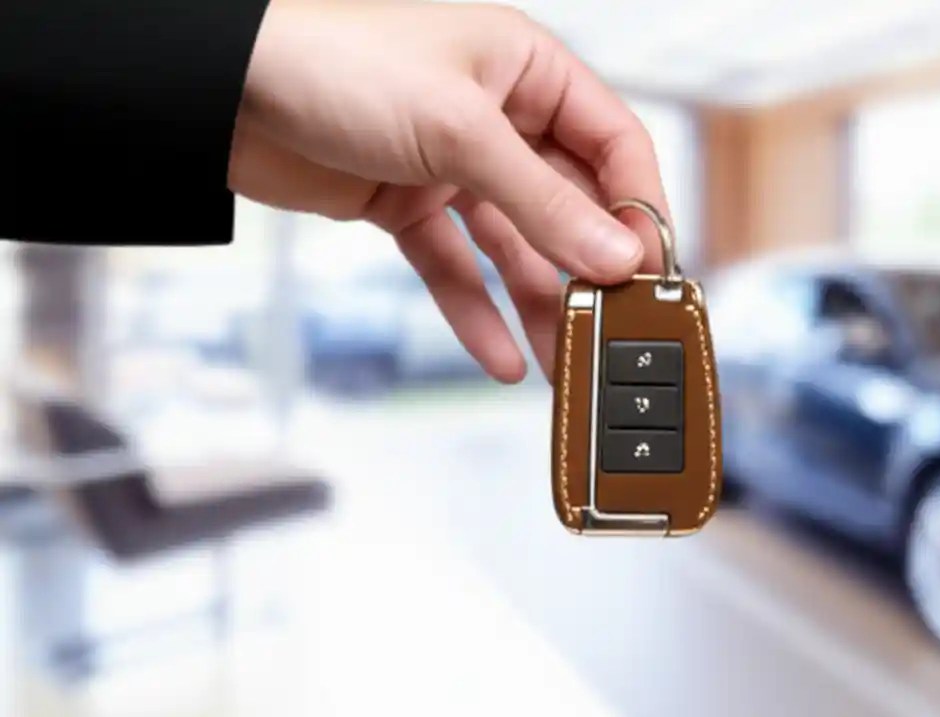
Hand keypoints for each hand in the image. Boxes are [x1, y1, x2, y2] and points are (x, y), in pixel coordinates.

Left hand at [229, 0, 670, 382]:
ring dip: (538, 304)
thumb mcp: (460, 131)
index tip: (652, 273)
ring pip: (514, 245)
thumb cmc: (336, 62)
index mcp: (527, 70)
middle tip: (611, 332)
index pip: (612, 144)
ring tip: (563, 364)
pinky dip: (475, 310)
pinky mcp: (406, 204)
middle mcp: (498, 116)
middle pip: (566, 203)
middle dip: (587, 271)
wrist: (221, 90)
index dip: (638, 209)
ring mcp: (452, 164)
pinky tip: (501, 356)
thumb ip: (543, 201)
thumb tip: (616, 255)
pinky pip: (455, 266)